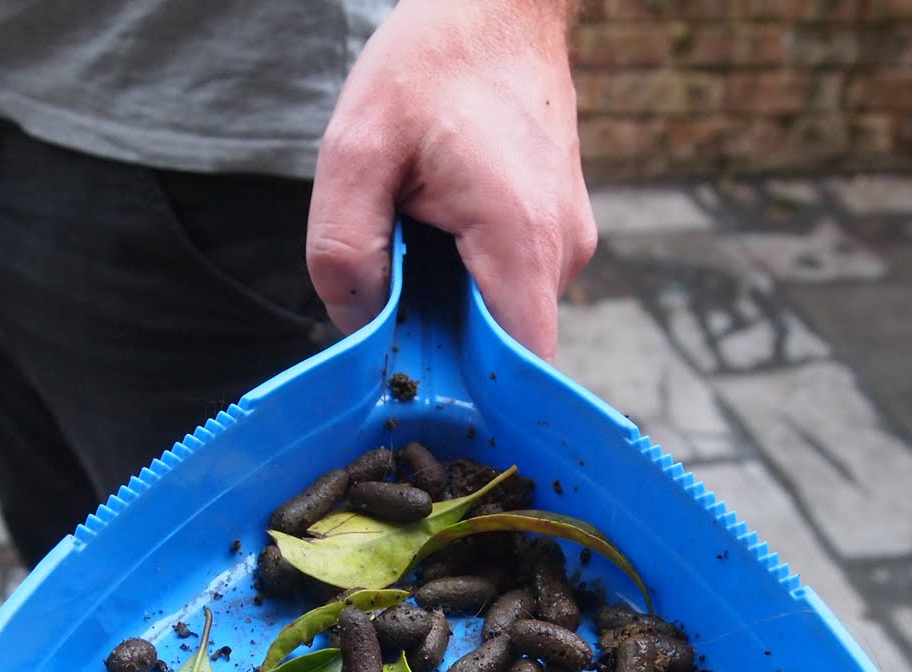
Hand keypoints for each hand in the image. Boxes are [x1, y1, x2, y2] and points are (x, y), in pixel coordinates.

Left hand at [306, 0, 596, 361]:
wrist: (495, 4)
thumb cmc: (431, 63)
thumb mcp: (355, 149)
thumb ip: (343, 249)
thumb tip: (359, 323)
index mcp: (521, 238)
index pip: (517, 368)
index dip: (465, 393)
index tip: (414, 387)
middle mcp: (561, 250)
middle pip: (503, 349)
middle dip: (442, 345)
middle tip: (389, 305)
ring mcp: (568, 242)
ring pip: (503, 316)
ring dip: (450, 305)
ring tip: (414, 247)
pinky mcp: (559, 231)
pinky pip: (510, 284)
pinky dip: (468, 278)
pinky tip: (437, 233)